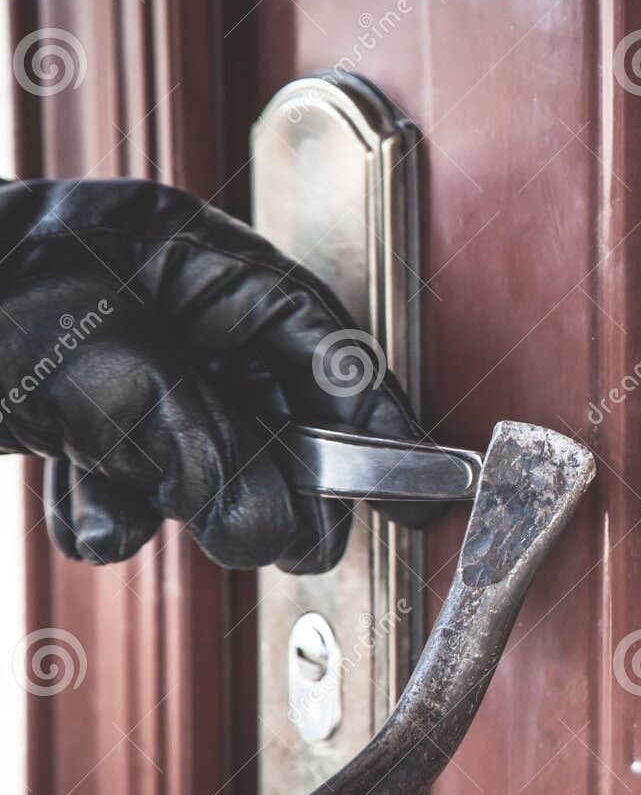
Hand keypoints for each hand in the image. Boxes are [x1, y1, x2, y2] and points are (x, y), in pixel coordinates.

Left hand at [0, 178, 436, 572]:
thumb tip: (266, 520)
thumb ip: (188, 443)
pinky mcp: (72, 411)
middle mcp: (162, 305)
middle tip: (292, 538)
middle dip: (274, 480)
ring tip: (161, 518)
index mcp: (185, 256)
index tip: (415, 490)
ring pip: (200, 453)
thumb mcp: (82, 364)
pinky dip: (113, 508)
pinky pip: (131, 476)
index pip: (318, 340)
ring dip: (178, 501)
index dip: (376, 417)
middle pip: (269, 408)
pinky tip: (87, 510)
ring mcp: (116, 360)